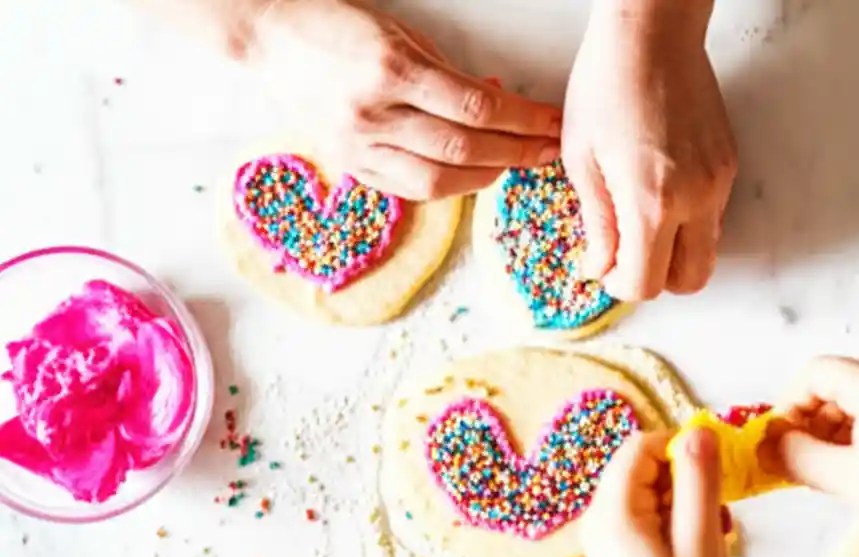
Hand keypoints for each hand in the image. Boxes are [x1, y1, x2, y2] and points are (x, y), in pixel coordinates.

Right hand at [249, 0, 560, 199]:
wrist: (271, 37)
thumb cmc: (340, 28)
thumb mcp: (402, 36)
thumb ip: (450, 75)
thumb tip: (499, 102)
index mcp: (392, 71)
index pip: (477, 108)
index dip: (523, 120)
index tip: (551, 123)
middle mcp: (374, 114)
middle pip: (465, 150)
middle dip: (516, 152)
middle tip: (547, 150)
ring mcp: (358, 146)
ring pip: (439, 180)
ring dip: (487, 176)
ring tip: (513, 163)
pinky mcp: (349, 165)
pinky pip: (410, 189)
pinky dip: (448, 186)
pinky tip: (470, 175)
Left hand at [563, 1, 736, 299]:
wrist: (652, 33)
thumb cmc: (607, 84)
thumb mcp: (582, 159)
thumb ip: (597, 224)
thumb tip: (599, 267)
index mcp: (653, 201)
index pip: (646, 283)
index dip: (619, 287)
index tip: (602, 269)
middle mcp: (697, 199)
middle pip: (691, 281)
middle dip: (656, 280)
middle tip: (624, 257)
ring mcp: (719, 183)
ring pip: (707, 251)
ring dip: (674, 253)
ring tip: (638, 221)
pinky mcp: (729, 166)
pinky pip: (713, 217)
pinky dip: (687, 222)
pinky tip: (658, 192)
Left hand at [583, 430, 728, 556]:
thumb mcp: (701, 540)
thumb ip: (699, 481)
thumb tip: (698, 431)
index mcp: (612, 513)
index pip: (640, 446)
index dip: (680, 448)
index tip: (715, 472)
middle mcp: (598, 520)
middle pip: (644, 467)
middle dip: (687, 480)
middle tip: (719, 513)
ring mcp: (604, 538)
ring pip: (650, 491)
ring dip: (687, 502)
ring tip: (714, 535)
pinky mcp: (617, 553)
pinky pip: (647, 516)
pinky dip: (677, 522)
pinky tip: (700, 547)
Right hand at [773, 356, 858, 556]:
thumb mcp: (847, 480)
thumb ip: (798, 457)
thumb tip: (768, 445)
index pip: (816, 373)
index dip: (789, 404)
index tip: (781, 442)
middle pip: (839, 383)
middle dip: (812, 420)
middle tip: (803, 464)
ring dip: (837, 429)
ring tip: (834, 473)